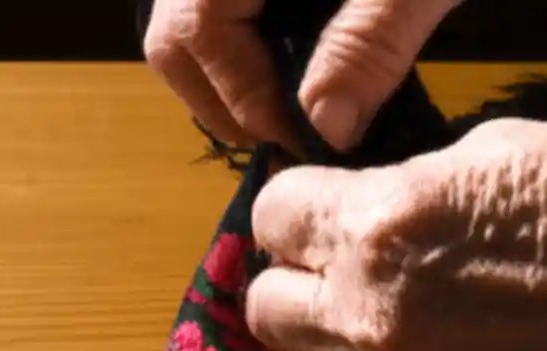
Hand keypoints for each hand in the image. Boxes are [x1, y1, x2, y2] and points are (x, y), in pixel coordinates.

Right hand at [143, 0, 461, 150]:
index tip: (302, 141)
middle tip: (289, 136)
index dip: (244, 99)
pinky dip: (243, 38)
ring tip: (292, 108)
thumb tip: (326, 128)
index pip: (199, 27)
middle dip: (224, 95)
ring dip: (229, 73)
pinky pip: (221, 2)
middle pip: (175, 29)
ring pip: (187, 15)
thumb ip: (370, 42)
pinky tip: (295, 61)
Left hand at [245, 118, 546, 350]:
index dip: (299, 208)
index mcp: (378, 227)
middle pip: (267, 307)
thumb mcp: (506, 149)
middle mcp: (370, 321)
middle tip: (350, 274)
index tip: (326, 213)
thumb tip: (381, 206)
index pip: (273, 216)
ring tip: (382, 339)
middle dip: (301, 280)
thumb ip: (414, 182)